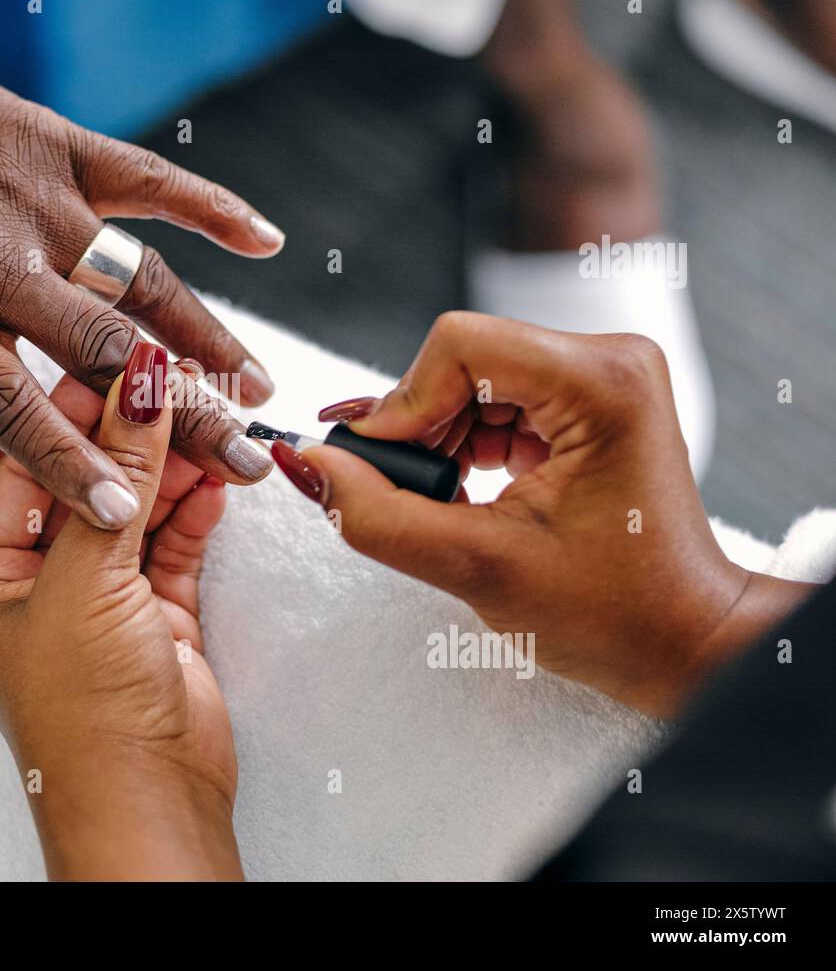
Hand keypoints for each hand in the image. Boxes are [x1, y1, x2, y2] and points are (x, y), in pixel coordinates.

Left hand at [0, 342, 240, 879]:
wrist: (148, 803)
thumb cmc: (82, 715)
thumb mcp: (86, 577)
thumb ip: (119, 474)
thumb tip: (138, 386)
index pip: (30, 462)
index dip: (78, 408)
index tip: (123, 360)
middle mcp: (34, 582)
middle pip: (91, 480)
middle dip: (138, 436)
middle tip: (182, 386)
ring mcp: (96, 598)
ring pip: (139, 507)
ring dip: (177, 469)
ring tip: (214, 426)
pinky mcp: (152, 615)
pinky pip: (174, 544)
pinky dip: (197, 510)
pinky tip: (218, 479)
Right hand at [279, 312, 810, 716]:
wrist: (680, 641)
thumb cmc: (611, 614)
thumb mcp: (476, 566)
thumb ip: (377, 515)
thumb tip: (306, 464)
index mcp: (602, 382)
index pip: (459, 344)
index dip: (400, 402)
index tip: (373, 464)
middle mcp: (609, 359)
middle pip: (460, 358)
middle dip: (415, 428)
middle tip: (394, 491)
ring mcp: (600, 376)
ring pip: (468, 380)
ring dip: (434, 440)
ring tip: (435, 503)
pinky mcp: (586, 400)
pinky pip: (492, 400)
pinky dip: (460, 445)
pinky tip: (459, 493)